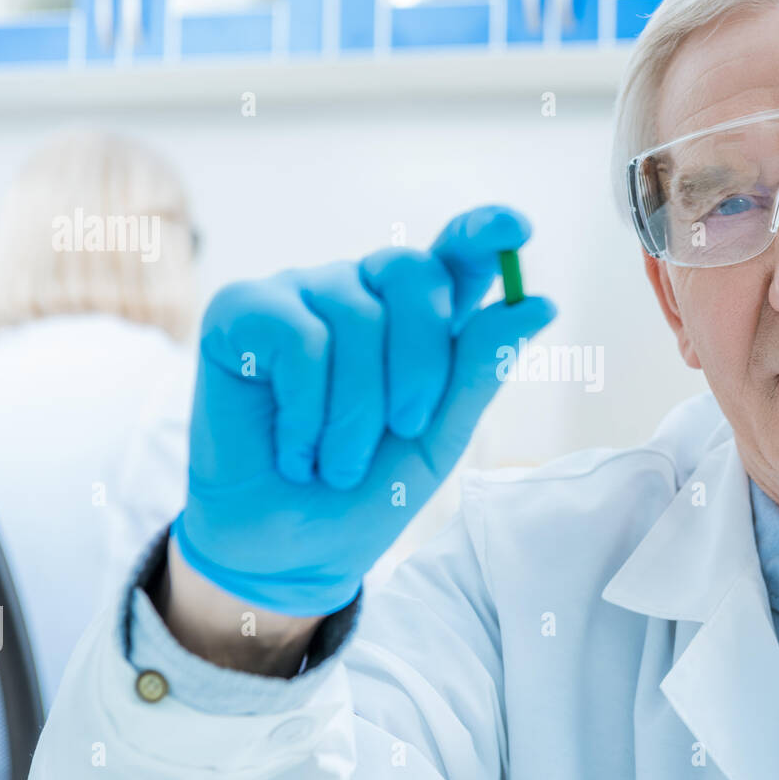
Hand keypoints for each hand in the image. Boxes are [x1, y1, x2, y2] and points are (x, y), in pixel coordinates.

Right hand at [171, 206, 555, 615]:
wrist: (285, 551)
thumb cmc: (362, 492)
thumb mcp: (436, 439)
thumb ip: (478, 370)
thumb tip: (536, 303)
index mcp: (415, 319)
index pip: (456, 254)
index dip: (483, 232)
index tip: (515, 228)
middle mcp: (361, 292)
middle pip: (413, 274)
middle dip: (420, 366)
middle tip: (401, 431)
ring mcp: (300, 294)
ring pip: (356, 317)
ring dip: (353, 413)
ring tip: (333, 463)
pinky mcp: (241, 311)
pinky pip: (298, 338)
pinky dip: (304, 410)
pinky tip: (293, 448)